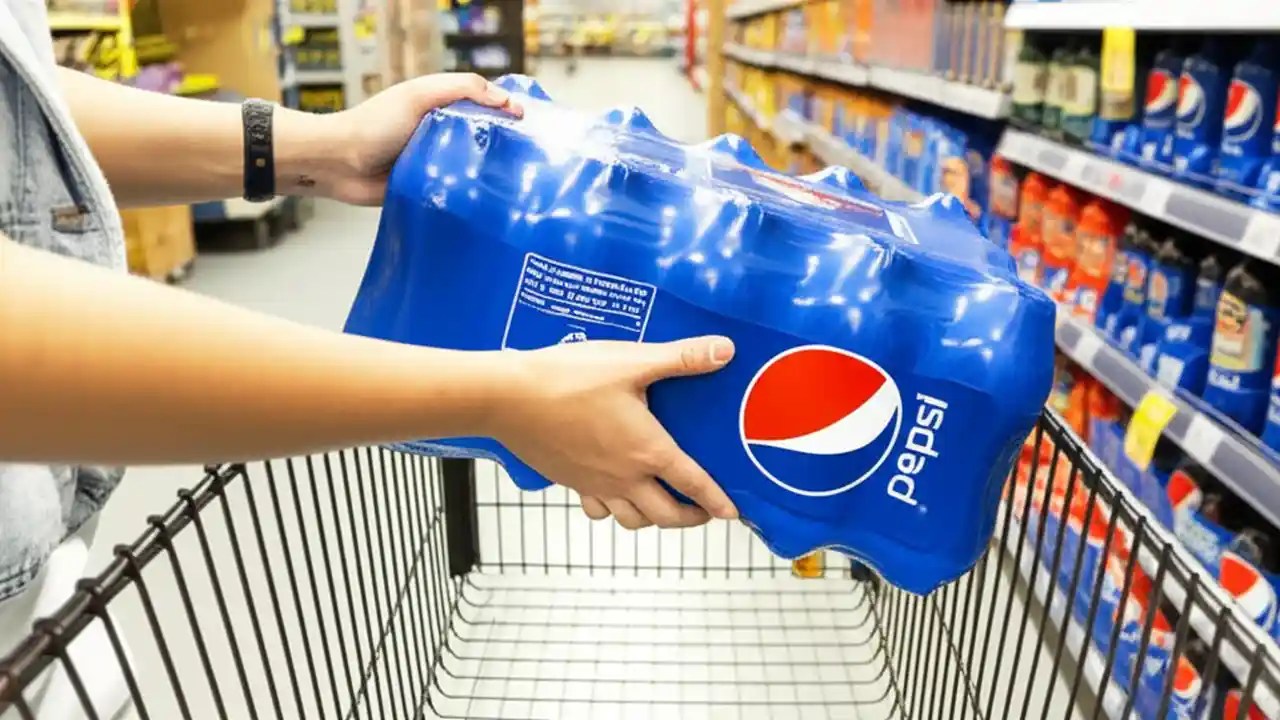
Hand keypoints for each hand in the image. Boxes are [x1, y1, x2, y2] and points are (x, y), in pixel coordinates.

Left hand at [319, 74, 522, 205]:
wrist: (339, 164)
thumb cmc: (375, 125)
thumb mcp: (419, 96)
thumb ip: (460, 89)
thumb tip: (506, 100)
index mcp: (441, 106)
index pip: (483, 104)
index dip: (506, 110)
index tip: (529, 123)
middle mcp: (442, 133)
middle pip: (482, 136)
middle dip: (504, 143)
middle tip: (530, 156)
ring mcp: (436, 162)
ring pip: (472, 165)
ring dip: (490, 172)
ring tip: (517, 181)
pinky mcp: (430, 188)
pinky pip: (456, 190)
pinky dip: (470, 193)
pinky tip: (489, 200)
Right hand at [489, 337, 738, 529]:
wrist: (507, 398)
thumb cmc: (569, 377)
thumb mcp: (632, 361)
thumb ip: (681, 358)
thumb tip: (725, 350)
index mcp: (647, 450)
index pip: (693, 484)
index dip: (716, 500)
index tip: (732, 513)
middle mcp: (624, 477)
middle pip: (665, 516)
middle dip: (690, 519)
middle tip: (703, 512)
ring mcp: (594, 484)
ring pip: (632, 521)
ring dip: (653, 519)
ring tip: (663, 506)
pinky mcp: (569, 481)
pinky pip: (597, 510)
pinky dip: (612, 511)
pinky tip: (615, 493)